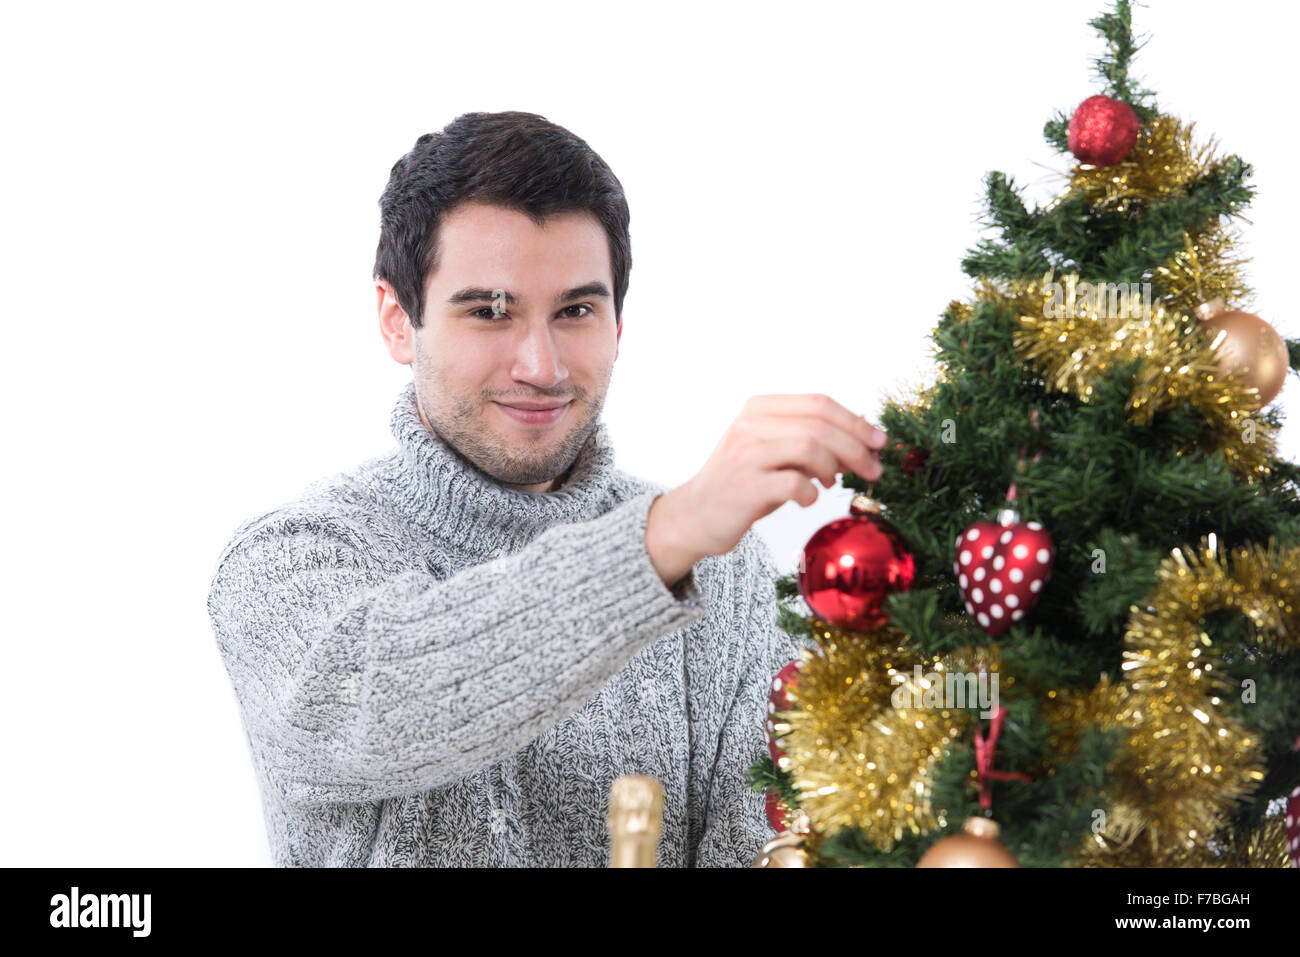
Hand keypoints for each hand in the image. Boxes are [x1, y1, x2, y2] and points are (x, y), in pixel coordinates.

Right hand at [645, 394, 886, 585]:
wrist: (697, 514)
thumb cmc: (744, 483)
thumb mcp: (775, 452)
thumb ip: (810, 440)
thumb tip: (864, 436)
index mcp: (759, 408)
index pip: (819, 403)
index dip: (855, 422)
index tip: (880, 442)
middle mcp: (750, 425)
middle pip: (820, 425)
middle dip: (856, 448)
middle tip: (873, 470)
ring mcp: (745, 454)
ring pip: (810, 447)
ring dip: (834, 468)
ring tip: (831, 484)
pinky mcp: (744, 486)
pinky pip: (794, 482)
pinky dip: (811, 493)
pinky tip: (807, 499)